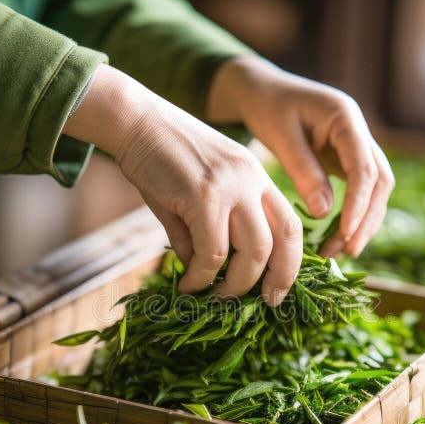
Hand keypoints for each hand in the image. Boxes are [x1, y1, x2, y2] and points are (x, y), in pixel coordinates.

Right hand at [63, 64, 302, 305]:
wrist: (133, 120)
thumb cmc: (159, 157)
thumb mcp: (193, 193)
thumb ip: (202, 231)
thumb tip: (200, 271)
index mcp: (256, 177)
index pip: (291, 224)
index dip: (292, 262)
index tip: (279, 289)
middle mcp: (252, 180)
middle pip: (285, 239)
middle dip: (278, 279)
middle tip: (265, 303)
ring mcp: (231, 186)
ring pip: (254, 252)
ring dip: (237, 285)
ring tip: (216, 297)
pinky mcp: (203, 195)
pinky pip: (213, 252)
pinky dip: (201, 277)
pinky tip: (187, 284)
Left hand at [207, 56, 393, 256]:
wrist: (262, 90)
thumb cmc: (267, 107)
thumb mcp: (280, 136)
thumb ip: (303, 171)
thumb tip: (324, 213)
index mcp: (346, 117)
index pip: (364, 167)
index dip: (358, 203)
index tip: (346, 232)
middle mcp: (359, 131)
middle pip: (379, 180)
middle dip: (367, 218)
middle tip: (348, 250)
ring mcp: (356, 146)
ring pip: (375, 189)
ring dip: (363, 221)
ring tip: (340, 252)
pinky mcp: (346, 159)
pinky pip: (360, 190)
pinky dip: (352, 215)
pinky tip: (337, 238)